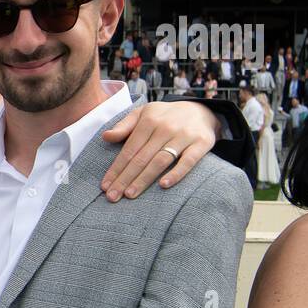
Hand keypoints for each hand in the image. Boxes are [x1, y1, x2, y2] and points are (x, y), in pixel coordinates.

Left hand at [99, 100, 219, 200]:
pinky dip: (176, 173)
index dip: (116, 169)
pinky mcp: (201, 144)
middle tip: (112, 197)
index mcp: (149, 121)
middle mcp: (165, 128)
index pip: (129, 150)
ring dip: (144, 179)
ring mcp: (184, 136)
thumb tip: (105, 137)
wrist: (202, 111)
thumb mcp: (144, 113)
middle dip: (125, 179)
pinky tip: (163, 185)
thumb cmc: (165, 116)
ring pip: (160, 161)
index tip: (105, 186)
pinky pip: (188, 161)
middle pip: (141, 158)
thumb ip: (125, 126)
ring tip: (130, 194)